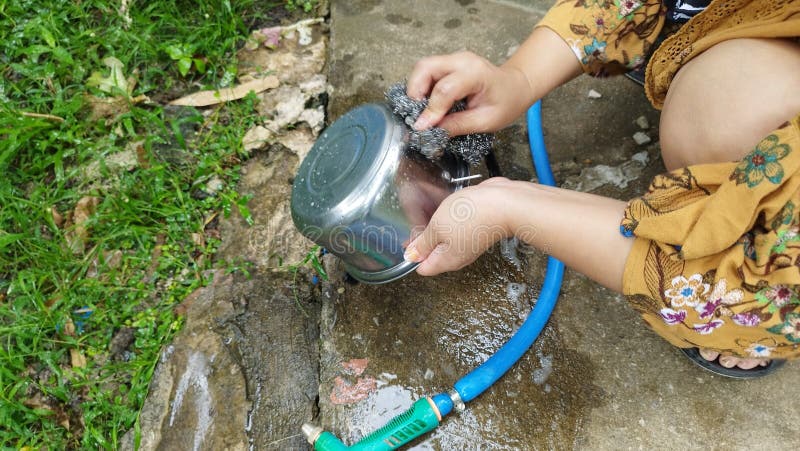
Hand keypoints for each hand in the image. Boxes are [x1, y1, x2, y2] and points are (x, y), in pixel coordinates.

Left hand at [403, 177, 516, 275]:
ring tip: (427, 207)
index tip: (406, 239)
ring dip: (433, 223)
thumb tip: (411, 256)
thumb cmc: (474, 216)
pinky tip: (443, 204)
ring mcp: (466, 241)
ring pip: (443, 236)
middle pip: (432, 251)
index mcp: (446, 260)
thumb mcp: (438, 228)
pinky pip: (454, 225)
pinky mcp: (473, 228)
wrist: (505, 203)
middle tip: (415, 219)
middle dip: (421, 237)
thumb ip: (423, 243)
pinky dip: (446, 216)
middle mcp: (457, 254)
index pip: (422, 267)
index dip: (412, 254)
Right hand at [407, 51, 533, 135]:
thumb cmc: (506, 102)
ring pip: (422, 68)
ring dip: (416, 89)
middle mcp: (461, 60)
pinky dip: (421, 88)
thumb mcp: (486, 121)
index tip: (421, 127)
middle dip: (414, 92)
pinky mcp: (447, 64)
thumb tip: (431, 131)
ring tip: (422, 110)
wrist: (516, 86)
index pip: (445, 89)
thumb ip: (458, 125)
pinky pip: (427, 72)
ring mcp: (453, 59)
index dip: (431, 110)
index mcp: (476, 73)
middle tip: (416, 114)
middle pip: (425, 67)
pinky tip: (427, 103)